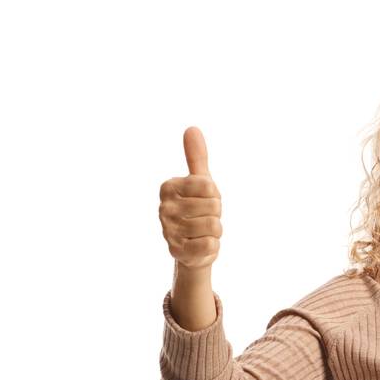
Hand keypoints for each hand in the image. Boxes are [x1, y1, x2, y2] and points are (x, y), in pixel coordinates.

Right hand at [159, 126, 221, 270]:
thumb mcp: (199, 182)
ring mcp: (168, 231)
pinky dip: (212, 246)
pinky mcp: (177, 252)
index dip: (215, 195)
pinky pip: (209, 244)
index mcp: (168, 187)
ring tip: (202, 232)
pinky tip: (201, 245)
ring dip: (215, 231)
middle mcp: (164, 208)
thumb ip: (196, 157)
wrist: (192, 248)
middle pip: (213, 206)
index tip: (205, 200)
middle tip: (204, 218)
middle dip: (216, 214)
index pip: (208, 185)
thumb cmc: (197, 210)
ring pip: (213, 226)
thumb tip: (192, 128)